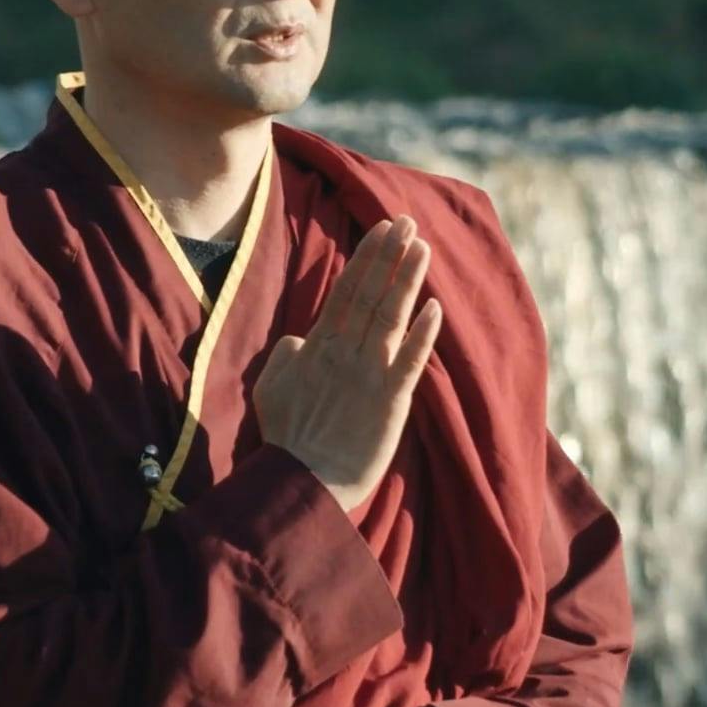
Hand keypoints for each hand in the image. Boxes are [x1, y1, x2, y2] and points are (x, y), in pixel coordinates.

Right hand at [250, 216, 442, 517]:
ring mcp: (369, 375)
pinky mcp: (390, 401)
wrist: (301, 484)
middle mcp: (345, 353)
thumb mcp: (270, 389)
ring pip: (392, 317)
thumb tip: (299, 336)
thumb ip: (286, 357)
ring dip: (408, 280)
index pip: (346, 291)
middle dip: (390, 256)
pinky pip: (411, 361)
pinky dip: (424, 333)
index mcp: (318, 347)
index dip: (367, 258)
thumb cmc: (285, 440)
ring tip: (422, 247)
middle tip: (407, 221)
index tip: (383, 230)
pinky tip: (436, 306)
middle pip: (371, 294)